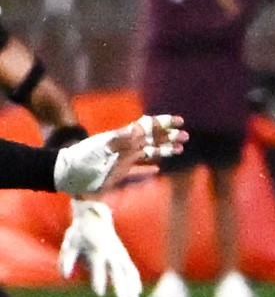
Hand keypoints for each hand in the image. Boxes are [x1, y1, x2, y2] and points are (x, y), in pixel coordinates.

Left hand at [51, 115, 186, 195]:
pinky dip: (148, 169)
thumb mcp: (103, 147)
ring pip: (149, 154)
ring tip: (179, 150)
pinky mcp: (119, 173)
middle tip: (186, 137)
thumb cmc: (84, 160)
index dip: (163, 123)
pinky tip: (158, 169)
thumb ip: (123, 138)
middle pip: (152, 139)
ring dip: (164, 151)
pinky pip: (138, 170)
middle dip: (169, 137)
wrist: (67, 175)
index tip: (179, 121)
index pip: (147, 127)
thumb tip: (142, 127)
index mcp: (124, 138)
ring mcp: (123, 160)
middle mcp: (126, 147)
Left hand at [58, 199, 141, 296]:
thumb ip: (67, 260)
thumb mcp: (70, 244)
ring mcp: (119, 254)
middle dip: (122, 288)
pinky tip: (137, 291)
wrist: (95, 217)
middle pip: (119, 273)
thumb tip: (65, 276)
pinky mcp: (123, 254)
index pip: (99, 270)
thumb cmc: (80, 232)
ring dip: (132, 287)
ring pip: (129, 272)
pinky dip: (135, 280)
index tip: (100, 294)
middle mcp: (111, 254)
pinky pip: (131, 269)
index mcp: (97, 251)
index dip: (99, 282)